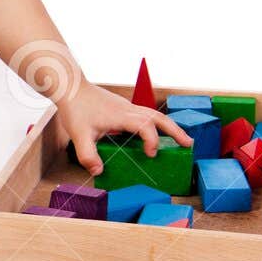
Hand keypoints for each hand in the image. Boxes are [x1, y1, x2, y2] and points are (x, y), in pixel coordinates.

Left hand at [57, 82, 194, 175]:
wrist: (72, 88)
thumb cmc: (76, 108)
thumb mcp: (78, 136)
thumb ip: (88, 155)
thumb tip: (99, 172)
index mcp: (122, 116)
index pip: (146, 126)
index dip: (152, 140)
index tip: (151, 154)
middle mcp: (129, 109)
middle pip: (159, 117)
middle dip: (175, 131)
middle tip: (189, 144)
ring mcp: (128, 107)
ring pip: (155, 115)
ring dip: (170, 127)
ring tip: (182, 139)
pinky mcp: (125, 108)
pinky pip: (147, 116)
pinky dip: (157, 125)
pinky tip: (156, 135)